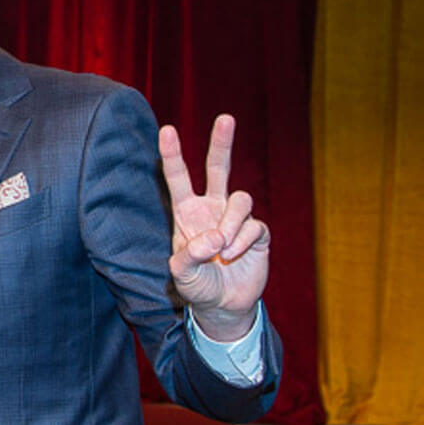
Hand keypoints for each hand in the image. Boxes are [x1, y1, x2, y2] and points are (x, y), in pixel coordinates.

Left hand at [160, 113, 269, 341]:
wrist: (222, 306)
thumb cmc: (197, 286)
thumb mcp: (181, 274)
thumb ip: (189, 256)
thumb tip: (214, 239)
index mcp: (187, 212)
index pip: (178, 177)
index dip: (172, 154)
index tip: (166, 130)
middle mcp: (212, 208)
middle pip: (218, 168)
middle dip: (222, 143)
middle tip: (226, 118)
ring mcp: (235, 219)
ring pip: (240, 199)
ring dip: (231, 223)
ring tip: (222, 248)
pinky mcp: (257, 233)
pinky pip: (254, 226)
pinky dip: (242, 241)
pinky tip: (233, 256)